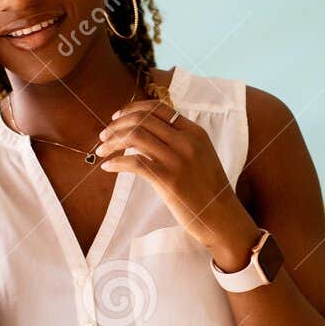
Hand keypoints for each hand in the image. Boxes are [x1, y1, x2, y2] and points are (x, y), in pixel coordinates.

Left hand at [95, 100, 259, 269]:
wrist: (222, 217)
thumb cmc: (208, 190)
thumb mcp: (200, 156)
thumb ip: (179, 141)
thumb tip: (145, 133)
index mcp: (195, 132)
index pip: (158, 108)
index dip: (132, 109)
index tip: (117, 118)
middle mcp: (187, 141)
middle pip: (142, 120)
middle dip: (117, 125)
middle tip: (104, 136)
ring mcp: (178, 159)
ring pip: (135, 136)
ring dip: (112, 141)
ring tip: (101, 150)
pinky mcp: (168, 179)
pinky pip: (134, 162)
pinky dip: (116, 162)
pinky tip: (108, 167)